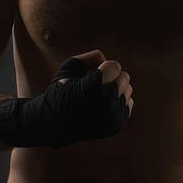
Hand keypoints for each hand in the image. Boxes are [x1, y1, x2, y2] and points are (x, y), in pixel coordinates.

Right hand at [0, 49, 133, 148]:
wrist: (53, 124)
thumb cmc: (60, 91)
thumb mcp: (69, 67)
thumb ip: (91, 57)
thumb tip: (108, 60)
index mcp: (92, 87)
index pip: (115, 66)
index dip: (104, 67)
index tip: (93, 73)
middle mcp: (105, 102)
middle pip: (124, 77)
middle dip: (112, 76)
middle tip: (97, 83)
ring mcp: (112, 115)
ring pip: (128, 89)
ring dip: (116, 88)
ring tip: (98, 94)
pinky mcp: (116, 125)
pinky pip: (128, 102)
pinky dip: (117, 101)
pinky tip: (102, 104)